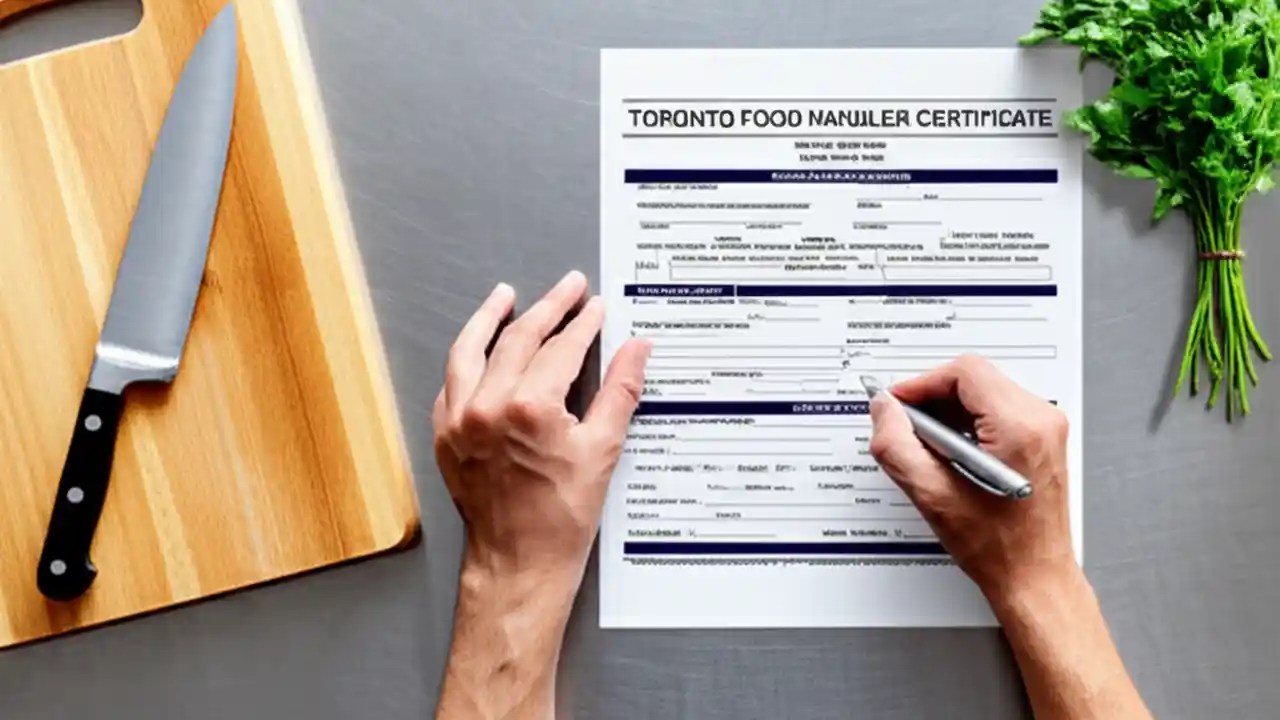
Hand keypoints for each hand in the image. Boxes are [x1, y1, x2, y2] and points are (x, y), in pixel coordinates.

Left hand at [433, 271, 650, 589]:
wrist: (519, 562)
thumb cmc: (561, 518)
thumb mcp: (603, 449)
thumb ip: (620, 390)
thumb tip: (637, 348)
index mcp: (529, 408)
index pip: (561, 348)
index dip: (583, 323)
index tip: (597, 308)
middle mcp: (486, 407)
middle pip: (518, 339)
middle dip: (548, 308)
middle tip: (568, 288)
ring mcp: (459, 421)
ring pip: (470, 351)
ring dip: (489, 319)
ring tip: (504, 295)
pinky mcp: (445, 437)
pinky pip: (450, 383)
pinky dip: (466, 360)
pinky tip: (479, 350)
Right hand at [868, 355, 1075, 602]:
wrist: (1034, 576)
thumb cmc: (998, 547)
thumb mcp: (931, 494)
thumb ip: (897, 444)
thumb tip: (884, 409)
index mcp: (1019, 427)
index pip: (964, 372)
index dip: (921, 383)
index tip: (898, 402)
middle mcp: (1041, 421)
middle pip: (974, 378)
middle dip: (933, 398)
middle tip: (907, 425)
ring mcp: (1046, 430)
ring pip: (984, 392)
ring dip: (949, 411)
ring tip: (928, 446)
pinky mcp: (1043, 440)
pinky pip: (997, 411)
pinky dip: (967, 423)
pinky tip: (951, 453)